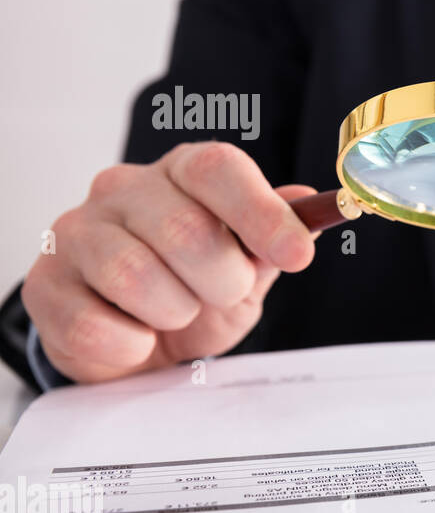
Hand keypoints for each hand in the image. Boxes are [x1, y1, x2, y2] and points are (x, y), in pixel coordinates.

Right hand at [22, 142, 316, 382]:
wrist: (135, 344)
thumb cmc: (195, 291)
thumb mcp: (248, 265)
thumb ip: (278, 235)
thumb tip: (310, 202)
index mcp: (181, 174)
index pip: (217, 168)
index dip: (262, 213)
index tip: (296, 254)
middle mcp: (123, 190)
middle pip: (185, 228)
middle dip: (222, 280)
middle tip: (222, 295)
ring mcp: (76, 234)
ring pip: (135, 276)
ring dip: (174, 312)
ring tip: (175, 314)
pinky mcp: (45, 286)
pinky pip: (95, 326)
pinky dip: (131, 344)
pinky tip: (136, 336)